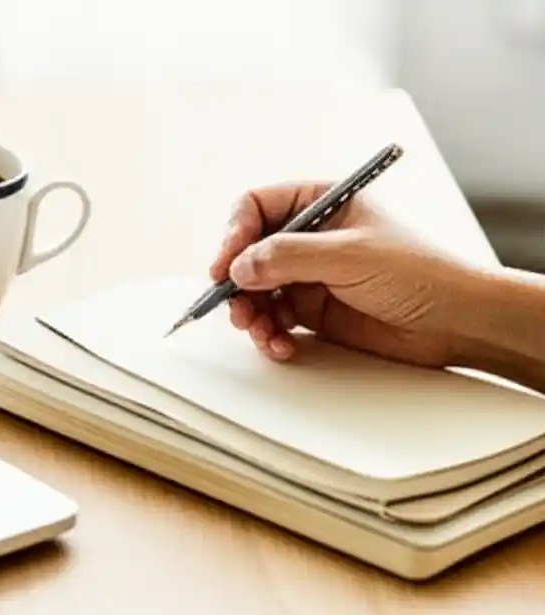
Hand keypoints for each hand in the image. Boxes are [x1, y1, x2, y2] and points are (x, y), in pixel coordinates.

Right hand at [209, 182, 484, 366]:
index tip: (225, 266)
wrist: (455, 320)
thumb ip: (288, 257)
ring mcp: (310, 274)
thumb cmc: (419, 272)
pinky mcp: (314, 309)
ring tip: (260, 331)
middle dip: (237, 282)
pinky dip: (269, 334)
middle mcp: (311, 236)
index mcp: (322, 203)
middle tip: (235, 306)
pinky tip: (281, 345)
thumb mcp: (348, 255)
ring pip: (255, 290)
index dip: (235, 234)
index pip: (257, 207)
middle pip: (248, 252)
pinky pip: (274, 319)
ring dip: (250, 313)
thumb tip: (239, 267)